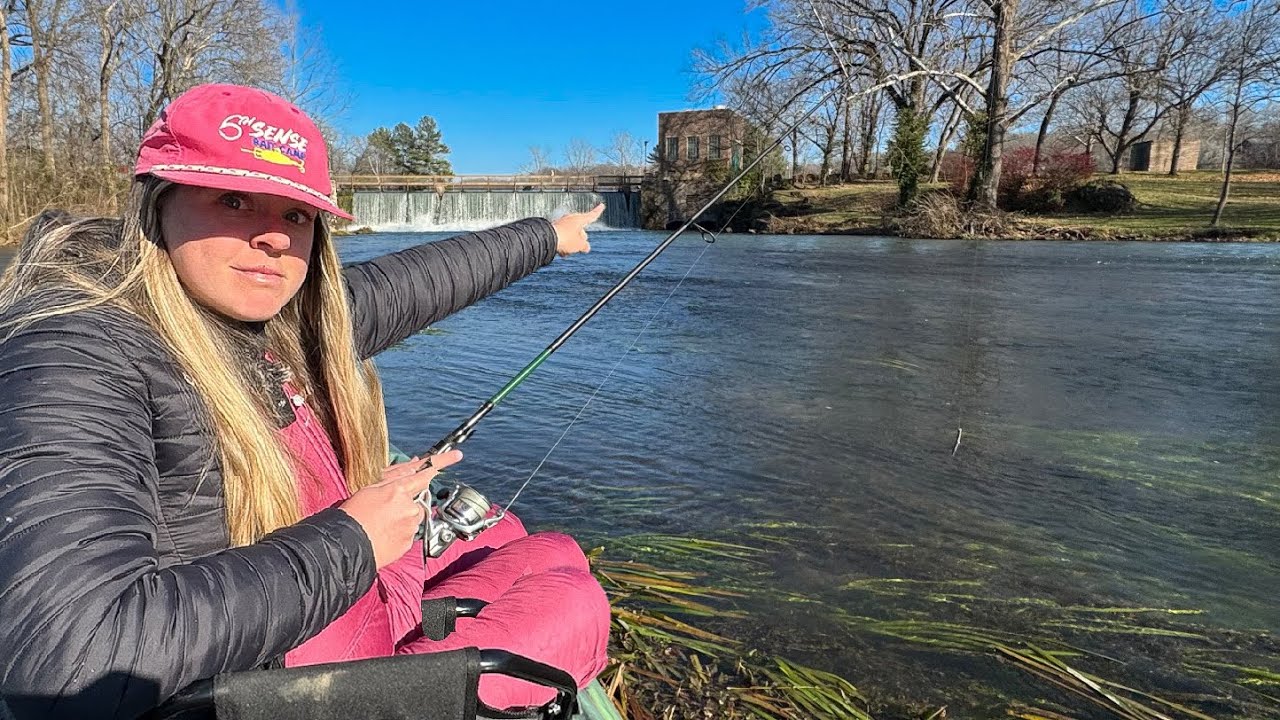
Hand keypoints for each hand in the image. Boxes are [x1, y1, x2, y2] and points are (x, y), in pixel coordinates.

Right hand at [338, 450, 462, 568]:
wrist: (347, 547)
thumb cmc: (353, 516)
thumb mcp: (368, 490)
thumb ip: (393, 479)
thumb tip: (411, 470)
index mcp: (397, 490)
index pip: (424, 473)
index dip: (442, 462)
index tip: (457, 455)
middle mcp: (409, 507)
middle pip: (417, 500)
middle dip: (407, 504)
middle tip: (384, 512)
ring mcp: (411, 526)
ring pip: (414, 518)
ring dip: (403, 519)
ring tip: (381, 525)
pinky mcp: (409, 542)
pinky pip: (410, 534)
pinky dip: (400, 534)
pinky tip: (384, 535)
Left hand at [551, 203, 603, 256]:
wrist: (547, 239)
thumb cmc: (565, 239)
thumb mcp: (580, 245)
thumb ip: (585, 246)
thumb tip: (586, 247)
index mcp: (579, 219)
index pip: (592, 216)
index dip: (598, 211)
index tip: (602, 205)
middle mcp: (571, 219)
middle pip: (581, 231)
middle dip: (580, 240)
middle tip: (578, 248)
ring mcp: (562, 223)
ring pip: (571, 236)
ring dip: (571, 245)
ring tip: (566, 251)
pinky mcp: (554, 229)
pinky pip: (563, 238)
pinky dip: (564, 245)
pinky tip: (560, 252)